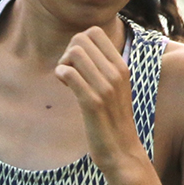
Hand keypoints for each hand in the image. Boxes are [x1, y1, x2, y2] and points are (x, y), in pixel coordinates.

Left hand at [54, 27, 143, 174]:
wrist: (122, 152)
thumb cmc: (112, 121)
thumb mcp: (114, 89)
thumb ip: (103, 68)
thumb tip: (79, 50)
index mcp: (122, 66)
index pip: (95, 32)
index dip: (79, 43)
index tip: (78, 64)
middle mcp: (116, 73)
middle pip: (81, 38)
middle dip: (68, 52)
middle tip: (69, 73)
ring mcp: (106, 87)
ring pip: (74, 52)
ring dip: (63, 64)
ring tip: (66, 81)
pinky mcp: (93, 103)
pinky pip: (70, 74)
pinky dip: (61, 76)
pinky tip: (64, 87)